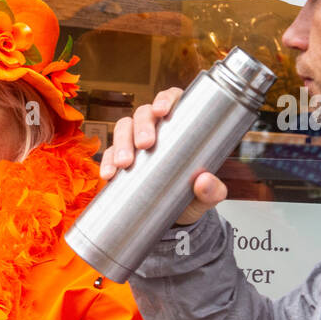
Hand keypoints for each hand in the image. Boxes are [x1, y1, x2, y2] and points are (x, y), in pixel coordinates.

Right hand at [99, 87, 227, 225]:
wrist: (173, 221)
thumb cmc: (192, 197)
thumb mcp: (208, 197)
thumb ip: (213, 191)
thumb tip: (204, 181)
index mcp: (181, 125)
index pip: (172, 99)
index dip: (165, 99)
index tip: (162, 111)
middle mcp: (156, 129)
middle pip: (144, 113)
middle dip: (142, 126)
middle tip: (145, 144)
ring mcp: (135, 143)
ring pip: (123, 129)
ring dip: (122, 142)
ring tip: (125, 163)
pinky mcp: (120, 160)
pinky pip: (110, 154)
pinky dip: (107, 162)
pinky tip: (109, 174)